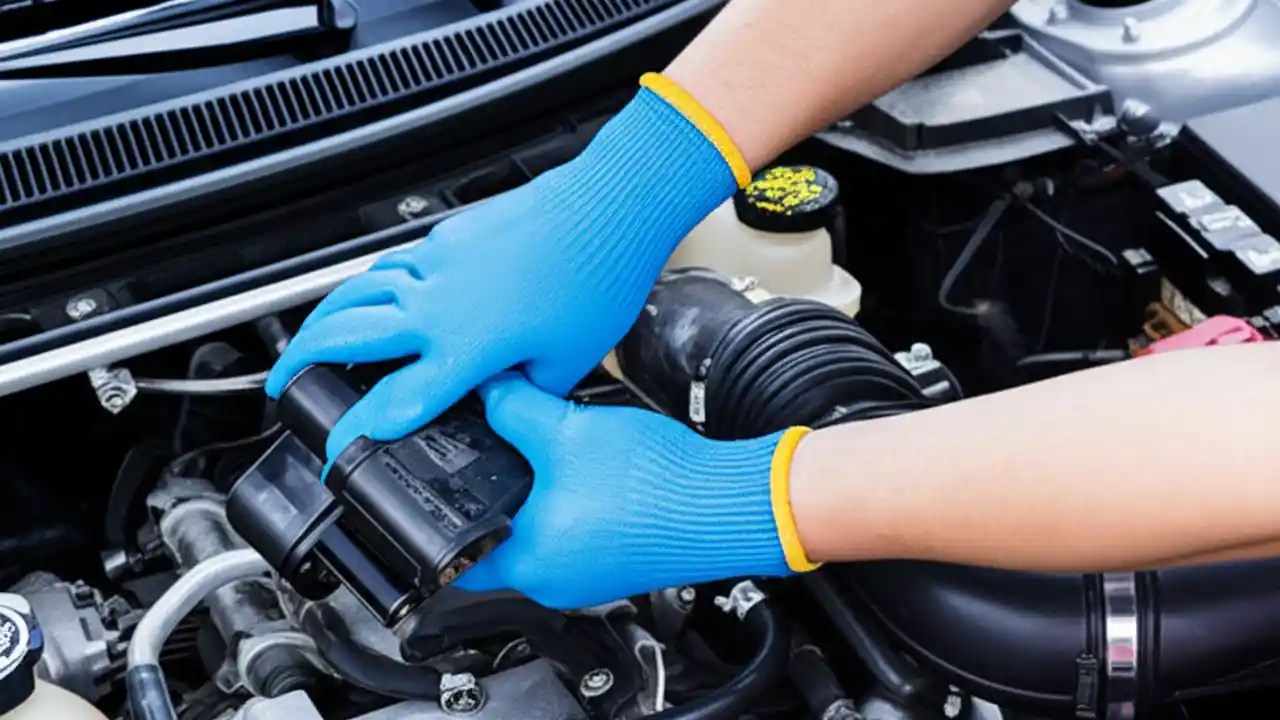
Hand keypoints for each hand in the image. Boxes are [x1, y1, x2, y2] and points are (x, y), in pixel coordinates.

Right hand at [265, 83, 739, 461]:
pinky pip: (394, 266)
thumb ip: (520, 392)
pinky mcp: (448, 238)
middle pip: (343, 335)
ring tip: (312, 339)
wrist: (607, 208)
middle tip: (283, 383)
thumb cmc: (595, 280)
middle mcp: (436, 304)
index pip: (390, 403)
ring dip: (327, 318)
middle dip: (301, 363)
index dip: (352, 434)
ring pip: (358, 291)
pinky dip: (373, 286)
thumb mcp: (563, 365)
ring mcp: (436, 265)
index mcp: (463, 348)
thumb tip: (503, 401)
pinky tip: (379, 296)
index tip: (333, 452)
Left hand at [453, 373, 792, 609]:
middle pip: (499, 536)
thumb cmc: (656, 484)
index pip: (455, 551)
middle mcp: (554, 582)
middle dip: (499, 490)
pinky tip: (593, 470)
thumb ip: (514, 407)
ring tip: (552, 452)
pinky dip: (574, 503)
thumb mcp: (567, 429)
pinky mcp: (618, 562)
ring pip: (541, 532)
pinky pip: (578, 533)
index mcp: (528, 563)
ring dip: (540, 494)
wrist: (727, 501)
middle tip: (499, 450)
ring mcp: (590, 577)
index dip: (440, 510)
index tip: (439, 480)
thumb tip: (486, 389)